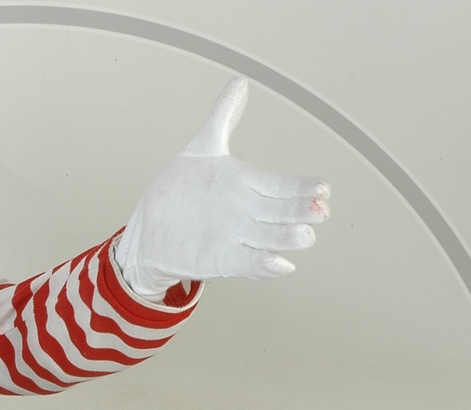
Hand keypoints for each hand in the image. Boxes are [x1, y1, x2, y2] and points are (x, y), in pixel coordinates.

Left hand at [115, 77, 329, 299]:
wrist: (148, 231)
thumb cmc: (180, 191)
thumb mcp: (202, 149)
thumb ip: (224, 117)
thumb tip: (240, 82)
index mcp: (249, 185)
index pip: (284, 186)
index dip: (303, 188)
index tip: (323, 187)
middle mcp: (249, 213)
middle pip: (283, 213)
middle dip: (302, 212)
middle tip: (321, 211)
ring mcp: (237, 237)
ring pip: (270, 239)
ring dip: (287, 239)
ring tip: (304, 236)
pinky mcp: (222, 260)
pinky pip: (248, 263)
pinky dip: (264, 266)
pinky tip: (281, 264)